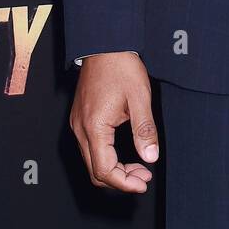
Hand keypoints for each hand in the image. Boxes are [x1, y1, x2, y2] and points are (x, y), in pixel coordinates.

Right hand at [69, 51, 158, 192]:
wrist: (104, 44)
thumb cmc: (121, 67)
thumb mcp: (139, 98)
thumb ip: (144, 130)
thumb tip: (150, 157)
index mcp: (94, 127)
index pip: (105, 170)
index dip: (125, 182)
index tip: (143, 183)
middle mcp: (80, 129)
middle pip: (95, 171)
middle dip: (120, 179)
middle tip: (144, 176)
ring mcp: (77, 124)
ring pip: (92, 161)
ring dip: (114, 169)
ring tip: (139, 166)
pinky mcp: (80, 119)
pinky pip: (90, 148)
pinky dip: (106, 157)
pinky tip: (124, 152)